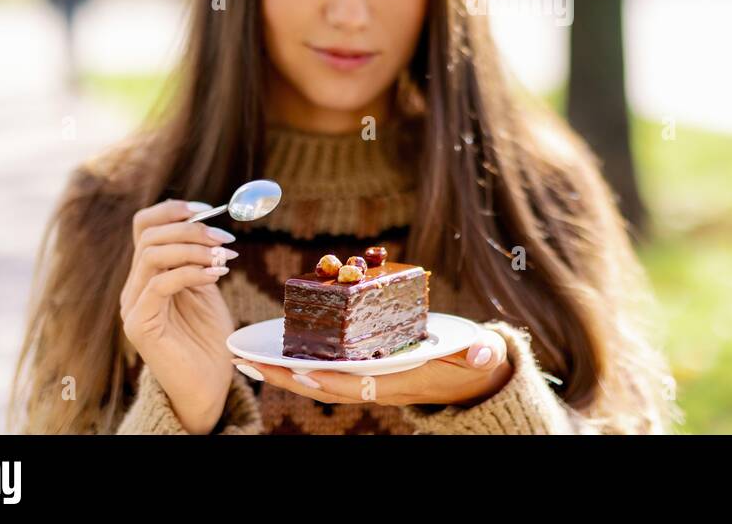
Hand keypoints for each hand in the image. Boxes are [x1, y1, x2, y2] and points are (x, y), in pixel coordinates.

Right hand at [120, 198, 239, 433]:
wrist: (208, 382)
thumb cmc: (209, 337)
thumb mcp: (206, 286)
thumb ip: (200, 258)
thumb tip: (210, 225)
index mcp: (147, 274)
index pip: (145, 226)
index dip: (173, 210)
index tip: (209, 210)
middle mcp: (134, 287)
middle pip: (149, 236)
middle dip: (192, 230)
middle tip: (226, 239)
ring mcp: (133, 306)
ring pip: (152, 255)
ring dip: (193, 249)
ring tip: (223, 258)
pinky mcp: (139, 325)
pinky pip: (160, 284)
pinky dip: (191, 272)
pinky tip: (216, 276)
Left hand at [232, 328, 511, 407]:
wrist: (471, 376)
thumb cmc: (473, 362)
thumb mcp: (480, 355)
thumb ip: (481, 353)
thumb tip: (482, 353)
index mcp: (400, 380)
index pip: (358, 384)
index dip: (329, 380)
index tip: (301, 373)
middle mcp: (378, 382)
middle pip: (324, 384)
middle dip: (287, 377)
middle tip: (248, 364)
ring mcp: (369, 376)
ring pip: (319, 376)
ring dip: (284, 369)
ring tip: (248, 358)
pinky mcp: (365, 366)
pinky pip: (327, 365)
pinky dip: (301, 358)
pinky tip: (278, 347)